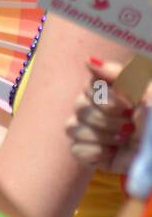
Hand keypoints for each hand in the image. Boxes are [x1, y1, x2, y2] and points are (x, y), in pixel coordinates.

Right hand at [66, 58, 141, 172]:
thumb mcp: (147, 94)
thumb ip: (120, 74)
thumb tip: (89, 61)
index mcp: (114, 94)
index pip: (90, 86)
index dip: (105, 97)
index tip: (128, 106)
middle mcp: (100, 111)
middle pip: (79, 105)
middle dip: (106, 118)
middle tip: (130, 125)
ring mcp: (94, 133)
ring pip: (72, 126)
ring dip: (103, 135)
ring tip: (125, 140)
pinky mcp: (92, 155)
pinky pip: (75, 148)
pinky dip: (95, 152)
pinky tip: (112, 153)